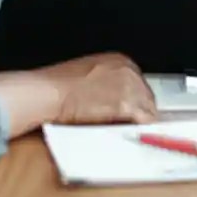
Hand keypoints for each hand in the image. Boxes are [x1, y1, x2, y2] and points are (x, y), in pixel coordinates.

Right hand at [42, 52, 156, 124]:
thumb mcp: (88, 75)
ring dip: (140, 123)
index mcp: (120, 61)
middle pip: (147, 97)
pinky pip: (142, 121)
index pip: (140, 85)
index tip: (135, 113)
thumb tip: (113, 99)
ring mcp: (130, 87)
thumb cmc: (59, 86)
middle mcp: (128, 71)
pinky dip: (139, 130)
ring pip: (147, 110)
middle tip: (132, 127)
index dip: (137, 102)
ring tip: (130, 134)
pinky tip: (132, 136)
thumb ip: (106, 83)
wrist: (50, 92)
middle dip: (141, 113)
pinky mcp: (126, 105)